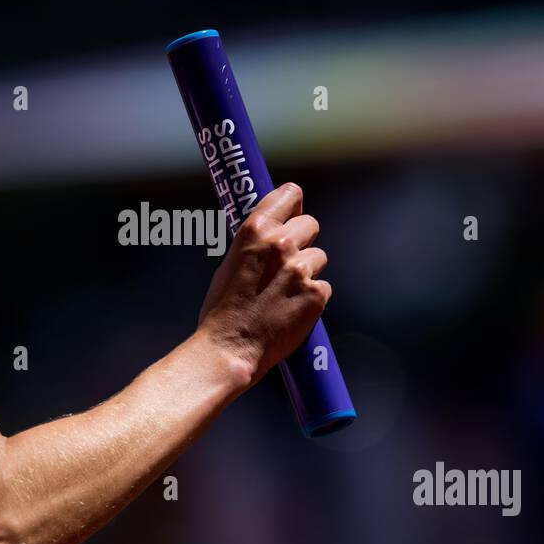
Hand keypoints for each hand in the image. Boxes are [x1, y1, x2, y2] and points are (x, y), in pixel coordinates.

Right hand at [197, 183, 330, 386]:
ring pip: (318, 257)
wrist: (229, 349)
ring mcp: (300, 270)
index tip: (292, 212)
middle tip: (288, 260)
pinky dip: (311, 297)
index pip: (290, 194)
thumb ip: (255, 245)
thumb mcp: (230, 263)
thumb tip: (270, 237)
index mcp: (254, 231)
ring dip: (307, 271)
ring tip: (285, 292)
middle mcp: (280, 244)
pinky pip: (322, 287)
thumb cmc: (221, 310)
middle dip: (302, 240)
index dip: (293, 204)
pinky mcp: (315, 295)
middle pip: (310, 224)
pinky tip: (292, 309)